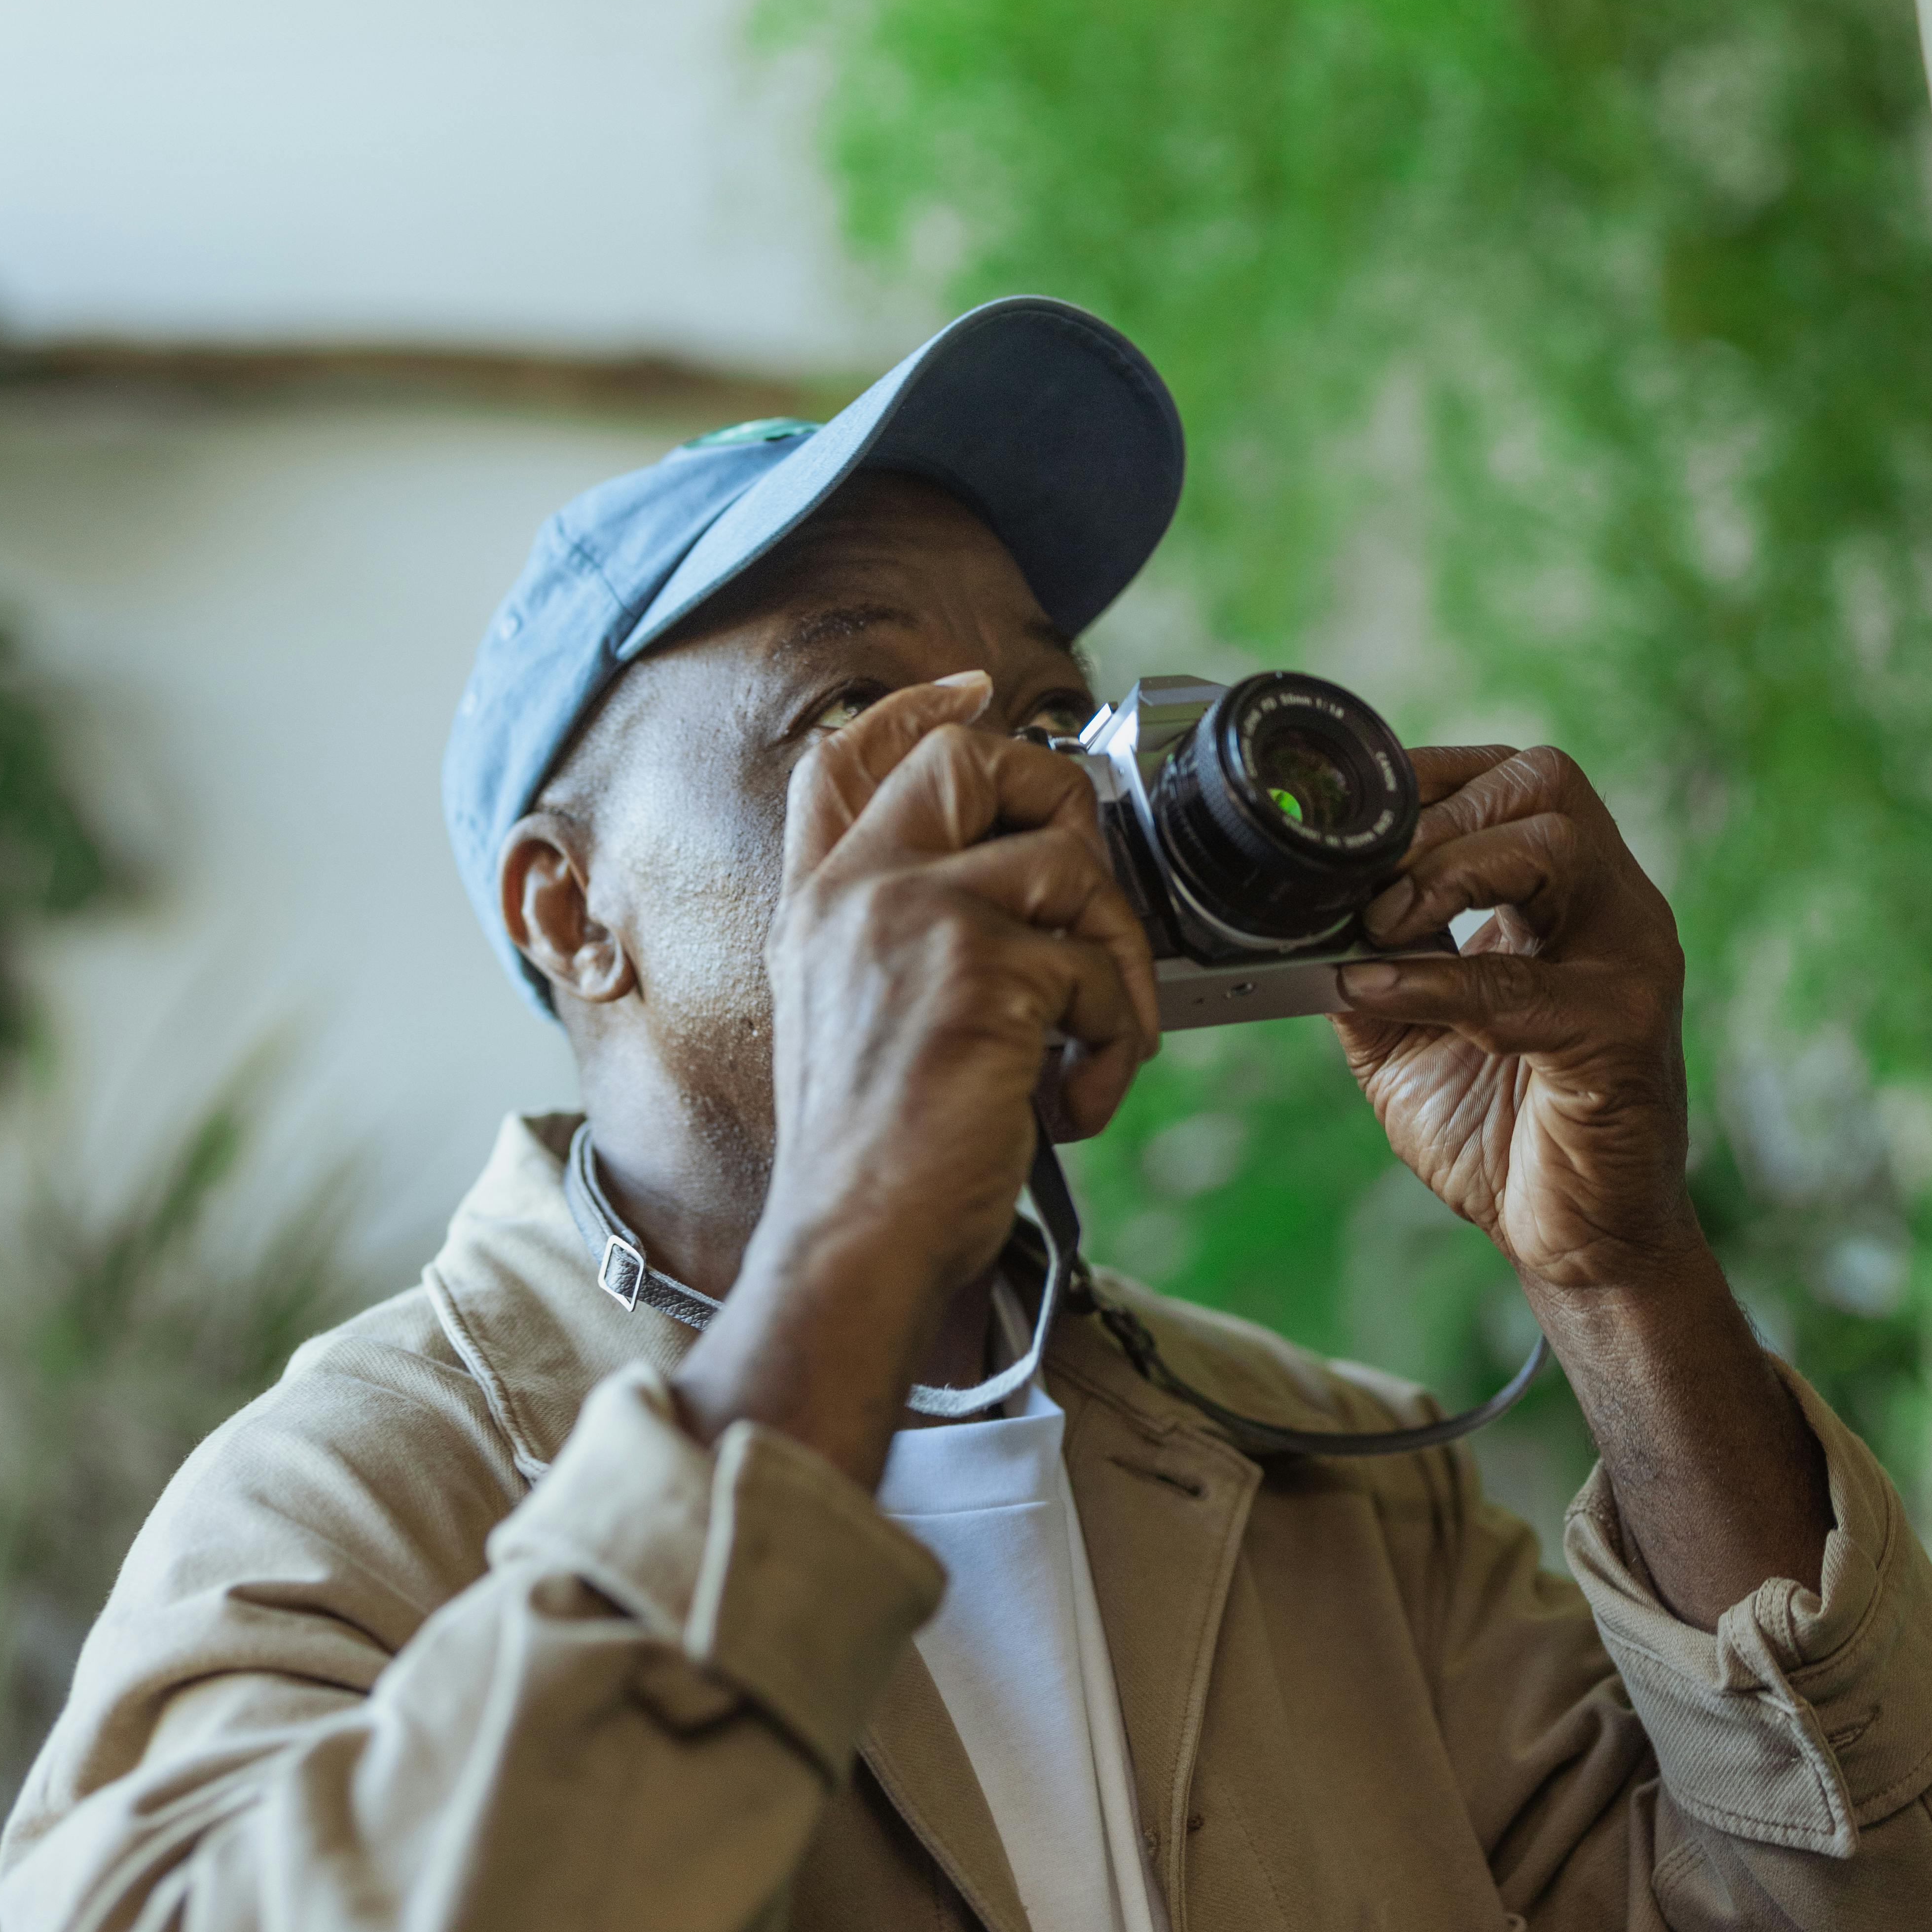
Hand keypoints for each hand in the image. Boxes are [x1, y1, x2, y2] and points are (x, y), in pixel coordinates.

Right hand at [675, 673, 1157, 1485]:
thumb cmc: (871, 1159)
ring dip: (1112, 964)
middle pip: (968, 758)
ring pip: (1068, 866)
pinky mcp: (984, 968)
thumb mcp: (850, 1020)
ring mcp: (916, 918)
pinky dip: (1114, 1044)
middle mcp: (856, 892)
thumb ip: (897, 941)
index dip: (914, 706)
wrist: (857, 1241)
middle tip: (1081, 895)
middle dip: (1056, 800)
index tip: (973, 690)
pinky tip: (1073, 1102)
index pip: (844, 758)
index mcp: (816, 904)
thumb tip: (1012, 898)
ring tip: (1089, 1050)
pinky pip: (1099, 970)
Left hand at [1333, 744, 1691, 1290]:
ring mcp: (1630, 965)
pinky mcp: (1624, 1034)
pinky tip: (1383, 991)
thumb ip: (1363, 960)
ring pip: (1555, 846)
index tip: (1351, 811)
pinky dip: (1440, 981)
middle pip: (1545, 783)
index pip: (1513, 780)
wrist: (1571, 1244)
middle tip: (1372, 877)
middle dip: (1441, 811)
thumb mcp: (1401, 1031)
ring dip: (1449, 869)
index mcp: (1567, 898)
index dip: (1430, 775)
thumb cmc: (1501, 1132)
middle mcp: (1612, 912)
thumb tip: (1293, 909)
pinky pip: (1524, 982)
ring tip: (1383, 920)